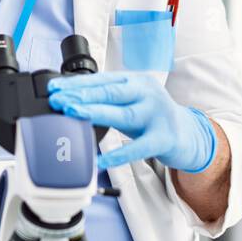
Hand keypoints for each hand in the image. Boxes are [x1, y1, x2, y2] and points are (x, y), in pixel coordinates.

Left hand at [47, 72, 215, 172]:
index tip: (54, 88)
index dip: (77, 83)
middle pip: (111, 92)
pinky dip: (117, 155)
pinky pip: (137, 148)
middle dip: (81, 95)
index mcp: (136, 81)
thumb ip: (106, 99)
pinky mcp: (163, 139)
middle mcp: (148, 93)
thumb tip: (69, 101)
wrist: (187, 133)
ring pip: (123, 114)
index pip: (102, 79)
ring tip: (73, 114)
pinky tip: (100, 160)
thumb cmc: (150, 116)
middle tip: (57, 99)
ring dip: (95, 113)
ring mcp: (157, 115)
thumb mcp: (130, 101)